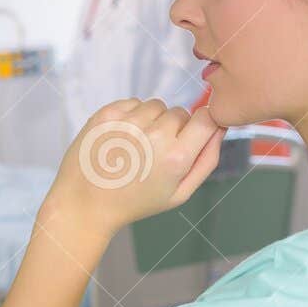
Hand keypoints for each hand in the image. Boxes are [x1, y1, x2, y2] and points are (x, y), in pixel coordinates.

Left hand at [44, 98, 224, 237]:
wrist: (85, 204)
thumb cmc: (135, 202)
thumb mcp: (179, 193)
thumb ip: (207, 160)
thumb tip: (221, 127)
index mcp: (176, 158)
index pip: (208, 118)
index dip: (204, 124)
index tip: (194, 134)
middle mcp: (153, 136)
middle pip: (181, 112)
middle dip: (175, 128)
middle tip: (155, 154)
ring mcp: (128, 123)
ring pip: (157, 105)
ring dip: (152, 120)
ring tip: (137, 147)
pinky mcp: (107, 114)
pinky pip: (134, 102)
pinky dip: (132, 116)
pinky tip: (122, 140)